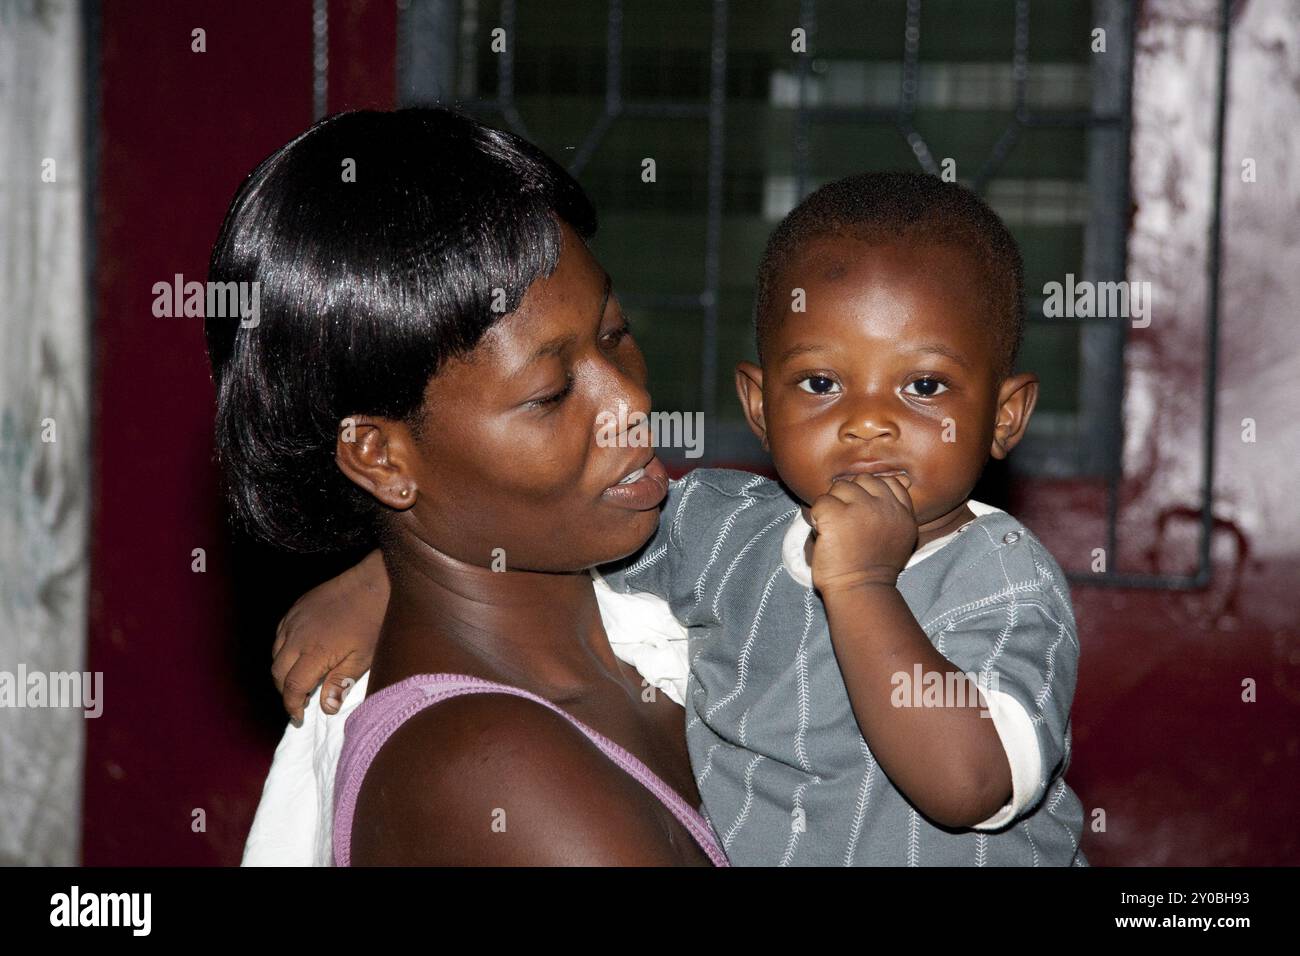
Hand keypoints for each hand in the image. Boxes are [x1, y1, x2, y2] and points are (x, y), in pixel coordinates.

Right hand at [271, 549, 387, 721]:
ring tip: (303, 678)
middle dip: (286, 691)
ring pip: (276, 654)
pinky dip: (284, 650)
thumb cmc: (373, 621)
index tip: (299, 717)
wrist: (374, 582)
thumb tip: (326, 708)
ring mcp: (294, 620)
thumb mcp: (364, 658)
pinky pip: (280, 634)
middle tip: (302, 700)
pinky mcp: (296, 607)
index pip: (292, 687)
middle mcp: (297, 636)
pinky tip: (301, 653)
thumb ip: (341, 683)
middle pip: (278, 673)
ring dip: (284, 671)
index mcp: (314, 652)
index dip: (292, 706)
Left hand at [808, 473, 916, 594]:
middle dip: (849, 496)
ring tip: (835, 529)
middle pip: (861, 481)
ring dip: (832, 505)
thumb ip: (899, 509)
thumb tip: (898, 478)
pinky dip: (817, 517)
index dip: (870, 492)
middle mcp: (885, 507)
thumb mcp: (901, 536)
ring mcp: (861, 509)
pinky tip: (824, 534)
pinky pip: (820, 502)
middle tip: (845, 523)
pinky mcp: (836, 515)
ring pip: (839, 488)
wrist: (860, 591)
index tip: (862, 512)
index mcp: (902, 513)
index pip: (888, 481)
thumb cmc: (874, 568)